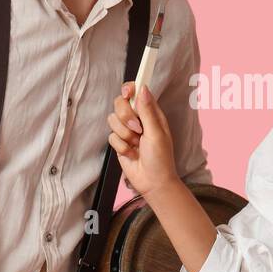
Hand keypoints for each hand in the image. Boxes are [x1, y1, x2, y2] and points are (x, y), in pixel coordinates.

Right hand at [108, 81, 180, 198]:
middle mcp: (139, 119)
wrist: (153, 182)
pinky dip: (121, 146)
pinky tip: (131, 154)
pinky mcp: (119, 142)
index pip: (137, 92)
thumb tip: (143, 88)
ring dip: (124, 134)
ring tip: (136, 145)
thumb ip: (148, 111)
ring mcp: (128, 131)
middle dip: (125, 116)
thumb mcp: (156, 133)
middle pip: (120, 103)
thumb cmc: (161, 159)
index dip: (130, 89)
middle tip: (137, 129)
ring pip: (113, 120)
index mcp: (151, 113)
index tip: (127, 93)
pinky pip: (111, 137)